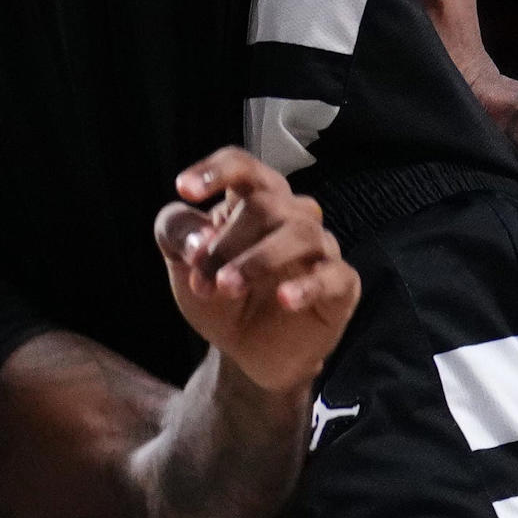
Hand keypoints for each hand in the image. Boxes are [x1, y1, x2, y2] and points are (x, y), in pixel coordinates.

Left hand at [155, 147, 361, 394]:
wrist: (244, 351)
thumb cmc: (217, 294)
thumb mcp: (180, 262)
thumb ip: (176, 233)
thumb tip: (199, 235)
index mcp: (250, 200)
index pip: (242, 166)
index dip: (215, 170)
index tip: (183, 189)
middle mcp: (290, 215)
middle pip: (264, 205)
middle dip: (225, 244)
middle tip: (201, 282)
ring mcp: (320, 248)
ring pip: (300, 232)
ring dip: (257, 260)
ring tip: (226, 287)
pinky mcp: (341, 285)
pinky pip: (334, 275)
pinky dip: (308, 285)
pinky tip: (284, 299)